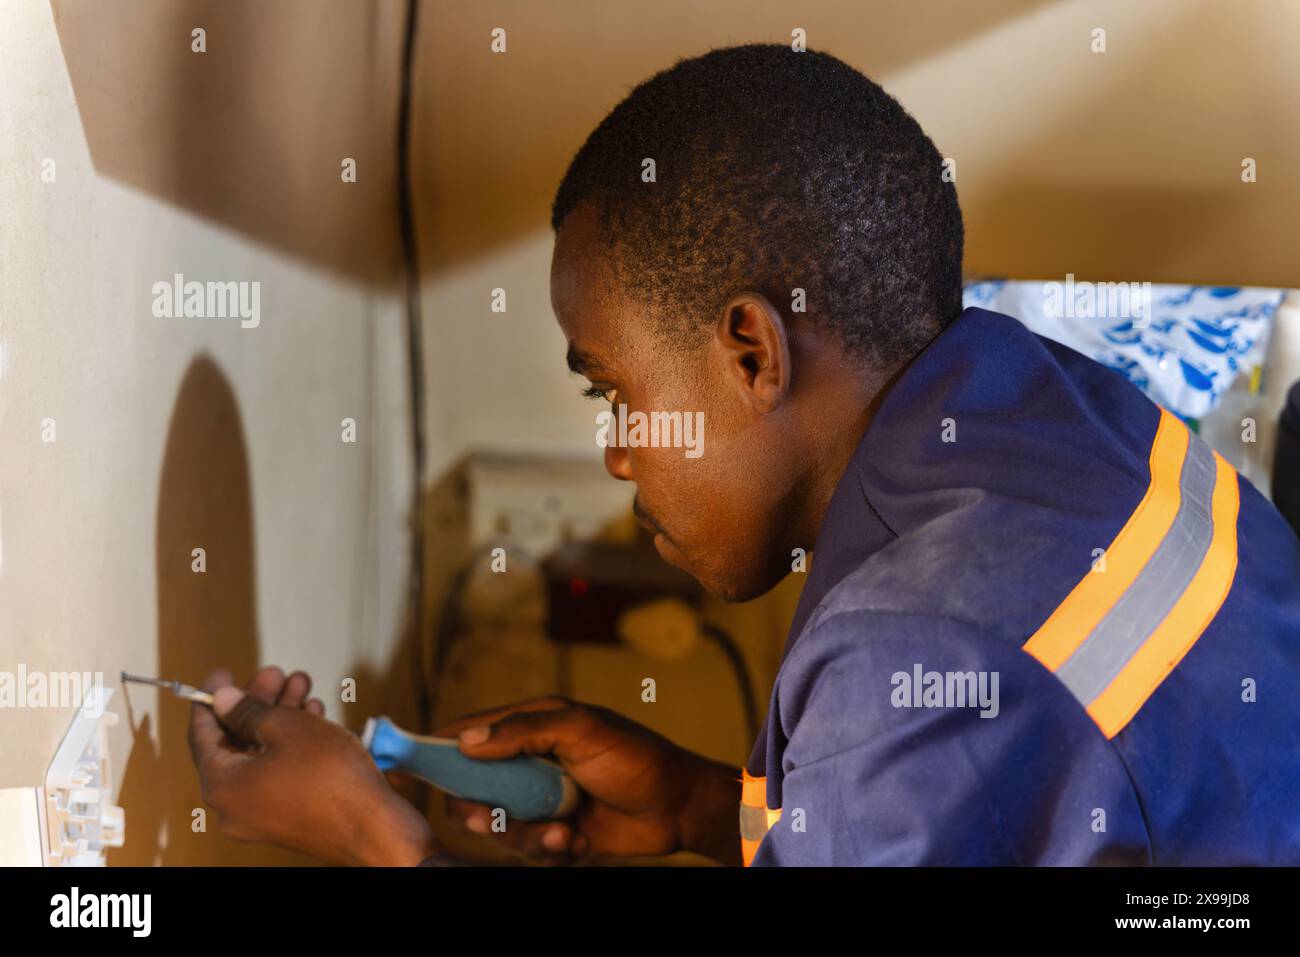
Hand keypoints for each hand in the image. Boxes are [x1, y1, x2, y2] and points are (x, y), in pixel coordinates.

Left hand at [187, 666, 437, 865]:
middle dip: (258, 702)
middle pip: (236, 742)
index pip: (201, 735)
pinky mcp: (288, 817)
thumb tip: (223, 700)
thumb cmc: (328, 777)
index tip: (223, 673)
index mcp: (222, 786)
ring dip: (280, 717)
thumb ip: (247, 710)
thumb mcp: (285, 728)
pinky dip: (290, 744)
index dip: (212, 698)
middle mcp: (234, 806)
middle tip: (276, 674)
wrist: (372, 826)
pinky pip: (278, 772)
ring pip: (261, 755)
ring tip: (302, 686)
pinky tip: (313, 716)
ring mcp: (261, 815)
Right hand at [438, 697, 741, 864]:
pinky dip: (550, 851)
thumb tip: (466, 740)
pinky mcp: (555, 833)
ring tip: (562, 835)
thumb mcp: (580, 729)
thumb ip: (523, 730)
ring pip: (499, 828)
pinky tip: (577, 843)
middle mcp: (530, 763)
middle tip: (485, 818)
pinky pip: (529, 850)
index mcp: (532, 726)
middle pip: (473, 789)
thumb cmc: (633, 756)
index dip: (438, 747)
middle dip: (477, 809)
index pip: (472, 733)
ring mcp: (542, 800)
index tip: (405, 763)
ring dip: (525, 837)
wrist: (677, 805)